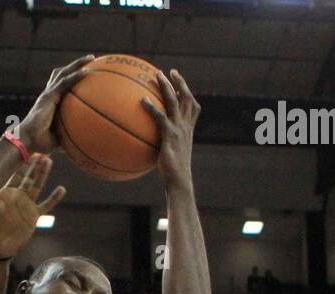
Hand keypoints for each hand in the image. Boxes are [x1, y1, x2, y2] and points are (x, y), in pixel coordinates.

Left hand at [0, 155, 65, 260]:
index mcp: (5, 193)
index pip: (14, 173)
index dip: (19, 162)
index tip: (25, 149)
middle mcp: (18, 196)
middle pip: (28, 176)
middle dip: (33, 163)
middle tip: (40, 149)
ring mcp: (27, 205)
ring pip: (37, 185)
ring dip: (42, 173)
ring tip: (48, 160)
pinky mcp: (34, 217)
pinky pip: (46, 205)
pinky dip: (54, 198)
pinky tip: (62, 189)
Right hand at [20, 55, 94, 153]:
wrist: (28, 140)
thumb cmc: (40, 143)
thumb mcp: (58, 138)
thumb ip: (69, 136)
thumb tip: (83, 142)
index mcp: (50, 102)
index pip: (61, 85)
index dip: (71, 77)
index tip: (84, 73)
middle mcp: (49, 94)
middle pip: (63, 74)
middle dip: (76, 65)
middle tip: (91, 60)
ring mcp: (48, 93)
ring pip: (64, 73)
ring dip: (77, 64)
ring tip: (91, 58)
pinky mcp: (49, 96)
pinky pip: (64, 83)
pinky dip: (75, 76)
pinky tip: (86, 72)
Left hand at [142, 68, 200, 190]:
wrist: (179, 181)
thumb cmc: (173, 173)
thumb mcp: (171, 155)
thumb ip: (165, 145)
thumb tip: (154, 144)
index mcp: (188, 129)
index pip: (192, 106)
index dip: (186, 91)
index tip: (179, 81)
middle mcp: (185, 126)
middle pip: (185, 97)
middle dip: (179, 82)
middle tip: (170, 72)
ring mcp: (179, 130)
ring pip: (174, 102)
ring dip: (166, 87)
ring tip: (156, 76)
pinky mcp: (170, 136)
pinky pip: (160, 118)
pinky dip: (152, 108)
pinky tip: (143, 100)